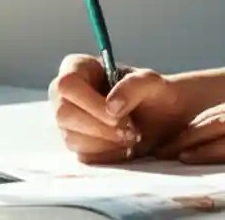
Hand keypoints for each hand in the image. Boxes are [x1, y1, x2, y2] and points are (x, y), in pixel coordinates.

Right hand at [48, 54, 189, 163]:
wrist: (160, 119)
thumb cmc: (152, 93)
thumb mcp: (151, 82)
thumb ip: (134, 86)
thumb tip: (111, 106)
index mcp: (79, 68)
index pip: (68, 84)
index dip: (89, 102)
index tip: (116, 114)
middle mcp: (66, 94)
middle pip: (65, 114)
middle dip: (100, 127)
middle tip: (130, 131)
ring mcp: (68, 121)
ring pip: (73, 138)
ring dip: (106, 142)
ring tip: (132, 136)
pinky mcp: (77, 143)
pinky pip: (83, 155)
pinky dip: (107, 154)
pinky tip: (125, 147)